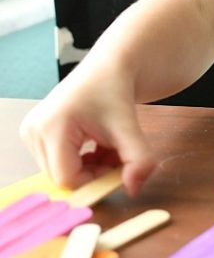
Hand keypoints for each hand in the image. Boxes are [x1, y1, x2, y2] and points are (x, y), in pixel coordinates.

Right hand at [19, 65, 156, 195]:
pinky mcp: (34, 133)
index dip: (95, 181)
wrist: (108, 68)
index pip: (66, 178)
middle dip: (93, 174)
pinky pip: (56, 162)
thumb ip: (138, 160)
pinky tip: (96, 146)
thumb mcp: (130, 128)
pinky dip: (80, 161)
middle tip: (117, 156)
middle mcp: (34, 130)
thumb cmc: (115, 92)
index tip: (118, 169)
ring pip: (60, 172)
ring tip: (108, 148)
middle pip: (62, 177)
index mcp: (52, 126)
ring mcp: (31, 132)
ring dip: (88, 168)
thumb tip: (133, 189)